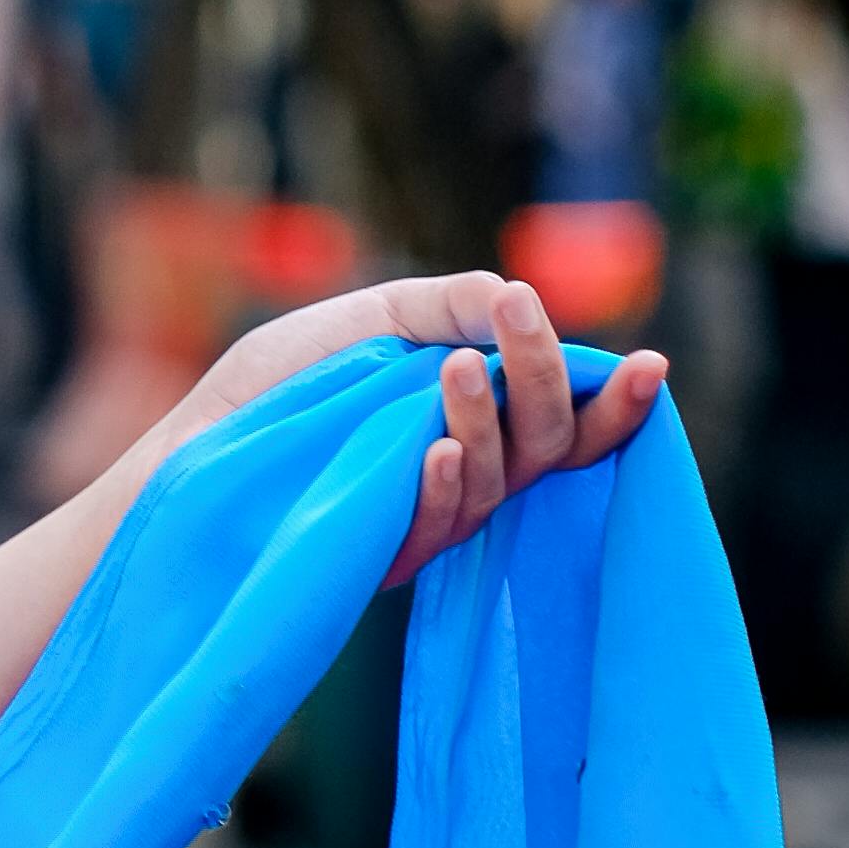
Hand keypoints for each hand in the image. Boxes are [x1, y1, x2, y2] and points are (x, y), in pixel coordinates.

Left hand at [178, 268, 667, 586]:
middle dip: (544, 379)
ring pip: (494, 482)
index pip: (568, 423)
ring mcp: (429, 520)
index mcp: (482, 423)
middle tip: (520, 316)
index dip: (616, 404)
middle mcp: (470, 477)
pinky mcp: (381, 553)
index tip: (653, 364)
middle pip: (545, 447)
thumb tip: (515, 294)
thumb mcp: (371, 323)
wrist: (194, 443)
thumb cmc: (283, 386)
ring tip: (454, 366)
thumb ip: (446, 305)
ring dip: (483, 421)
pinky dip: (441, 481)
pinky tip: (433, 449)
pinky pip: (432, 525)